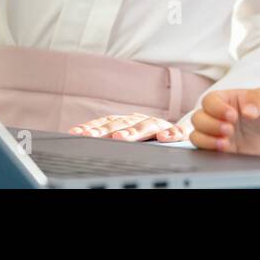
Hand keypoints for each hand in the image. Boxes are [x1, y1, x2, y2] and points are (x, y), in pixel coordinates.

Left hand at [67, 114, 191, 142]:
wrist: (185, 128)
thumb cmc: (152, 136)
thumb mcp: (131, 135)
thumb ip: (111, 138)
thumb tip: (82, 139)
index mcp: (128, 121)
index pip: (106, 122)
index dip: (91, 127)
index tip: (75, 133)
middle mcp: (141, 120)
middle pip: (122, 123)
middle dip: (105, 130)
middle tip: (91, 136)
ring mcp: (160, 125)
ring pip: (146, 125)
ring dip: (133, 131)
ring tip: (120, 138)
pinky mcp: (179, 132)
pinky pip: (176, 132)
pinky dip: (170, 133)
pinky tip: (163, 138)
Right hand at [190, 88, 259, 156]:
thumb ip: (258, 100)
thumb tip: (247, 111)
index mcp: (226, 100)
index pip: (209, 101)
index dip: (216, 108)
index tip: (233, 115)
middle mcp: (217, 117)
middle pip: (198, 118)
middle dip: (211, 125)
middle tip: (230, 130)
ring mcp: (217, 135)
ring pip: (196, 135)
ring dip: (207, 140)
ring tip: (226, 142)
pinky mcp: (221, 151)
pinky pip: (204, 151)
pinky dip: (210, 151)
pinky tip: (226, 150)